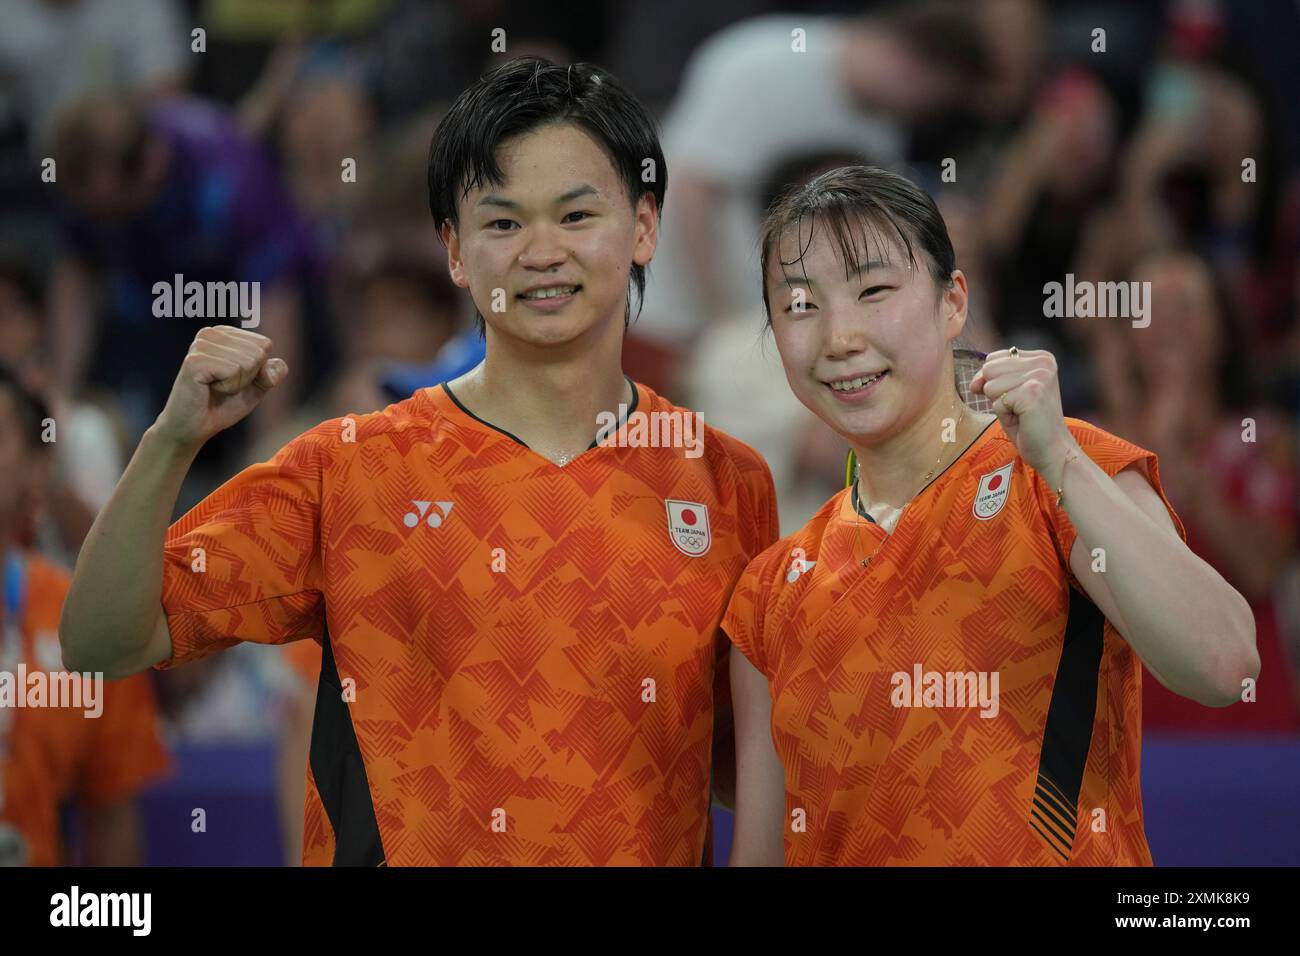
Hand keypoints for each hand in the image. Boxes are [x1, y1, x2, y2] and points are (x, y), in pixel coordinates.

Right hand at [153, 327, 287, 449]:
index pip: (265, 345)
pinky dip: (228, 387)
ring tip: (215, 388)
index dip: (258, 370)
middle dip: (248, 377)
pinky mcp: (195, 360)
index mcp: (225, 333)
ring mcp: (201, 345)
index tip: (234, 379)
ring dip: (237, 383)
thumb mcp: (256, 388)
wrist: (194, 428)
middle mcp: (211, 333)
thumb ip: (272, 374)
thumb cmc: (222, 405)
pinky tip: (209, 389)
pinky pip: (233, 371)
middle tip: (223, 386)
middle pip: (258, 352)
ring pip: (247, 361)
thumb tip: (274, 365)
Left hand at [969, 348, 1075, 477]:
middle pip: (988, 369)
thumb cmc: (1028, 423)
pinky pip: (996, 403)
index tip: (1013, 395)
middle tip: (1018, 406)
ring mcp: (1039, 376)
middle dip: (995, 392)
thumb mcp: (1007, 392)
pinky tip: (1023, 419)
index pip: (992, 358)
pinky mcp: (1032, 393)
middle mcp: (1043, 362)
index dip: (992, 380)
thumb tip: (973, 383)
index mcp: (1041, 357)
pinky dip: (1004, 415)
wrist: (1053, 450)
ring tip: (1021, 412)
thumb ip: (990, 378)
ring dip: (1000, 404)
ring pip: (990, 386)